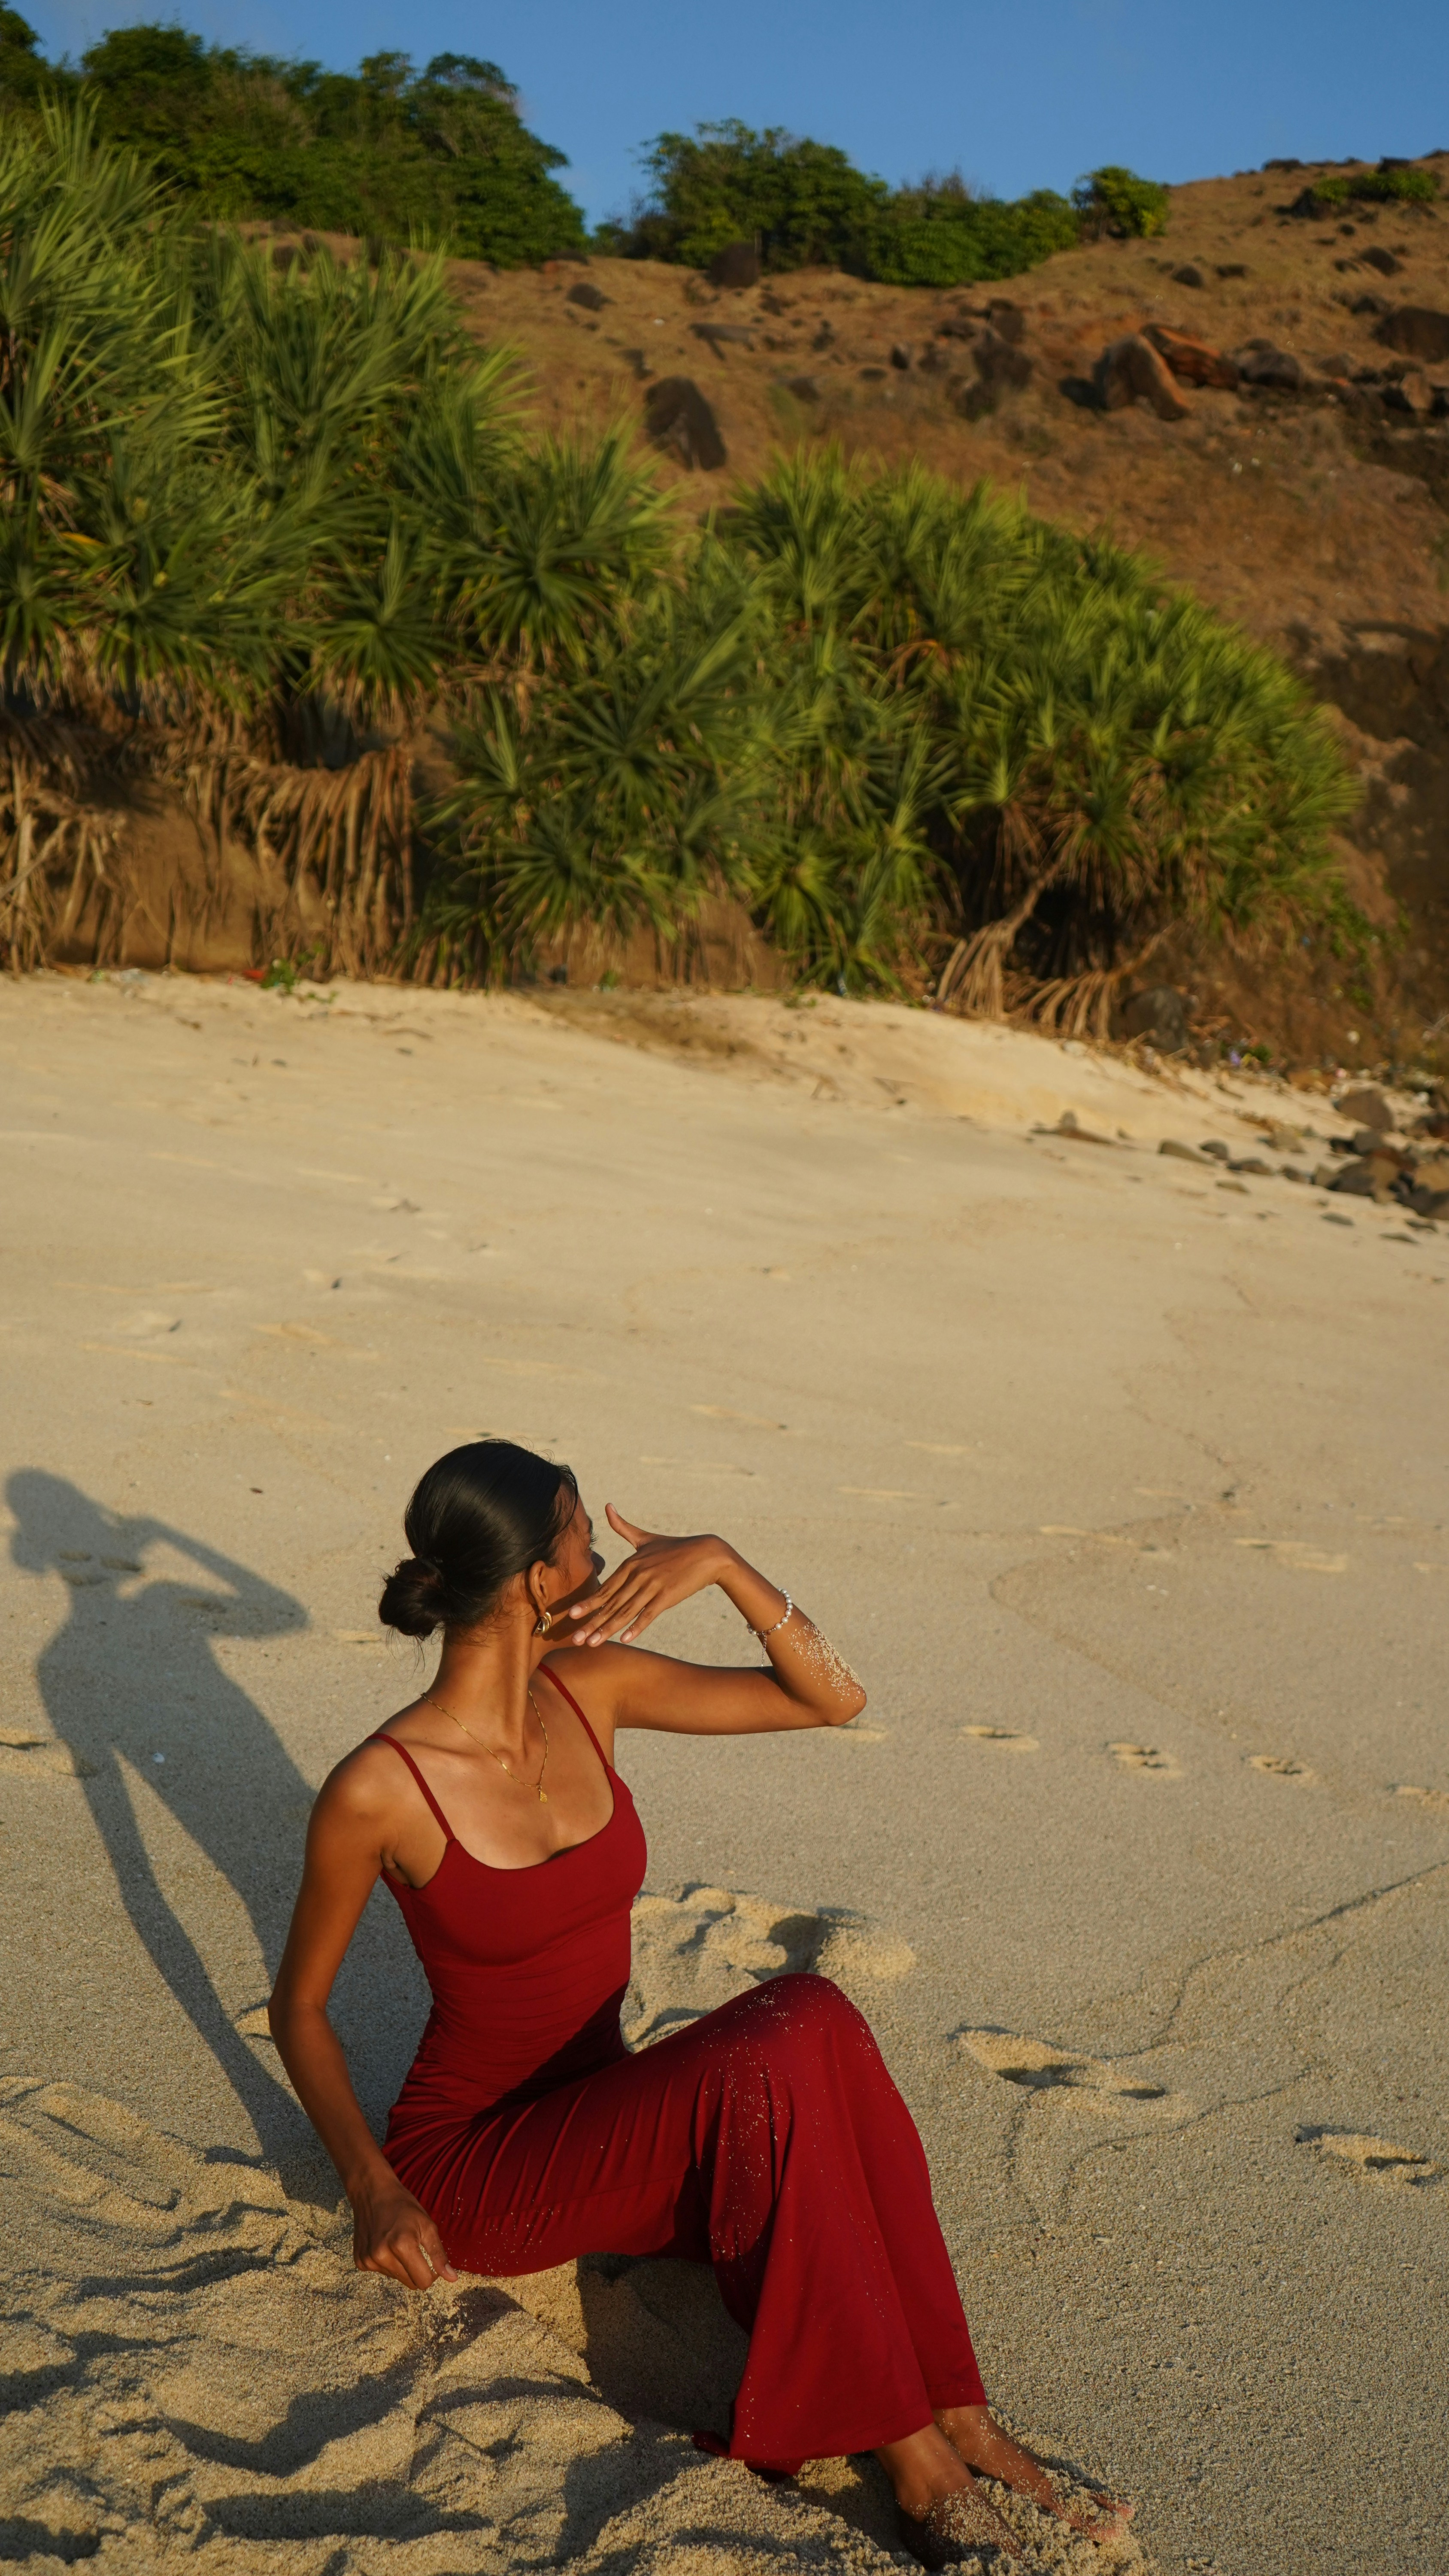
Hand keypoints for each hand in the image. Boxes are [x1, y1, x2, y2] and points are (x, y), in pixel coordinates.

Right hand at [351, 2173, 457, 2287]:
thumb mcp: (427, 2225)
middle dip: (417, 2270)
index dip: (431, 2272)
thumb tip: (452, 2278)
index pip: (423, 2282)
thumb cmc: (403, 2206)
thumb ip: (439, 2255)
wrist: (372, 2193)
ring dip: (402, 2267)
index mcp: (402, 2245)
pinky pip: (382, 2273)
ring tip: (398, 2244)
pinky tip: (385, 2245)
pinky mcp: (360, 2261)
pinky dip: (387, 2264)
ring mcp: (368, 2260)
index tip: (429, 2257)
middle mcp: (382, 2255)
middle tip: (415, 2249)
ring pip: (397, 2279)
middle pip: (410, 2284)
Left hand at [566, 1506, 728, 1645]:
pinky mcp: (667, 1596)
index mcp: (631, 1564)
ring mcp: (652, 1586)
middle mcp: (638, 1575)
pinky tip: (625, 1639)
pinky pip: (648, 1614)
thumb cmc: (675, 1547)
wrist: (707, 1554)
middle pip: (611, 1603)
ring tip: (592, 1643)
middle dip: (591, 1622)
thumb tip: (607, 1505)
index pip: (605, 1588)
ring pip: (625, 1612)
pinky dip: (637, 1627)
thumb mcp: (646, 1538)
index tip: (570, 1615)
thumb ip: (623, 1527)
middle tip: (575, 1638)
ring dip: (607, 1629)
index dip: (587, 1603)